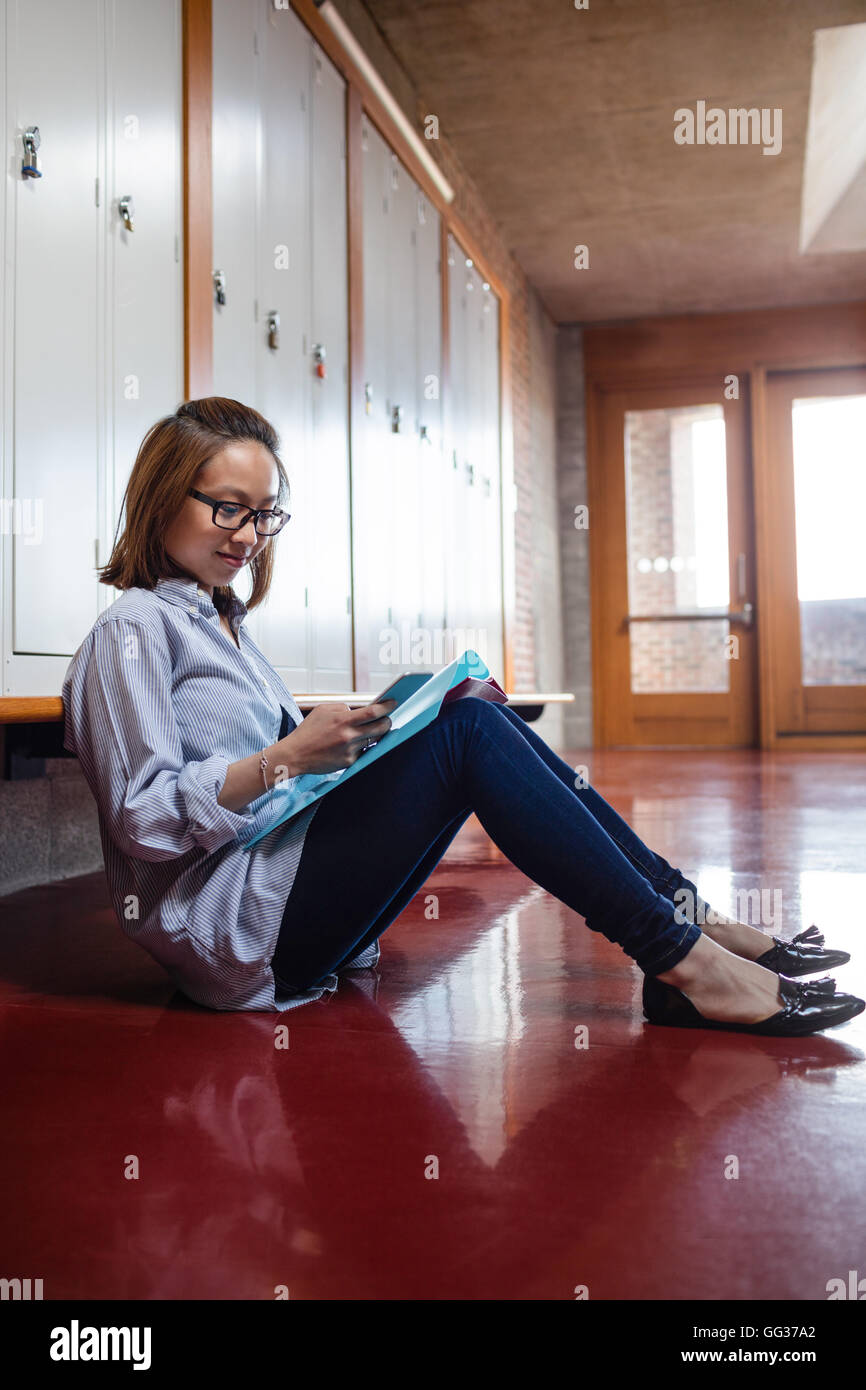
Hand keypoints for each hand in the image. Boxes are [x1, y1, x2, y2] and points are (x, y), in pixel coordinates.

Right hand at [279, 698, 396, 775]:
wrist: (295, 755)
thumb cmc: (308, 731)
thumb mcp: (322, 710)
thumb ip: (342, 708)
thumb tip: (358, 711)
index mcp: (343, 720)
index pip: (373, 712)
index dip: (387, 707)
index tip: (394, 702)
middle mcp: (348, 736)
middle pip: (380, 727)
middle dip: (387, 722)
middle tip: (387, 718)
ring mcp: (350, 750)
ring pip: (373, 740)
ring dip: (376, 734)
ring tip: (374, 728)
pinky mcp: (349, 762)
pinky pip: (363, 751)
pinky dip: (362, 746)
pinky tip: (357, 743)